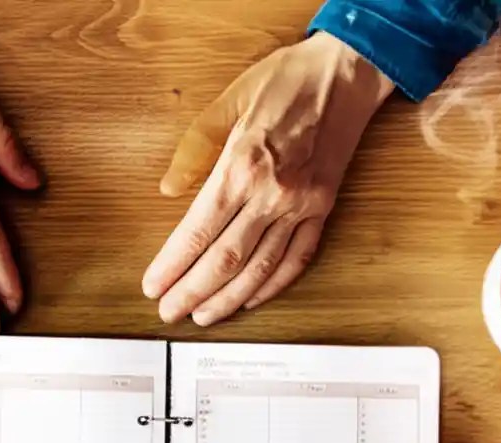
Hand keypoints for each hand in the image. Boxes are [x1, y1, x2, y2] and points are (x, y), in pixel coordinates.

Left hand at [144, 32, 393, 325]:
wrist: (347, 70)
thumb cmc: (286, 80)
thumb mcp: (228, 101)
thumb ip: (195, 148)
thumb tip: (169, 188)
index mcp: (241, 167)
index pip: (197, 231)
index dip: (172, 265)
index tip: (153, 286)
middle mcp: (272, 193)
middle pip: (225, 259)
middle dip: (192, 291)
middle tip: (169, 311)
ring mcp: (301, 205)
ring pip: (260, 267)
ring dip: (229, 298)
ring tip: (204, 315)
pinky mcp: (323, 207)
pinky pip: (297, 257)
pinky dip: (274, 283)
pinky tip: (252, 297)